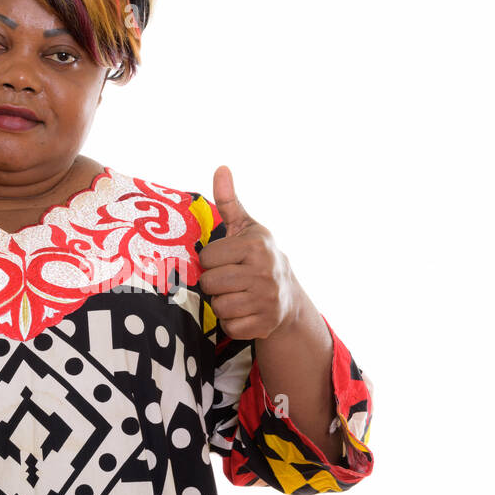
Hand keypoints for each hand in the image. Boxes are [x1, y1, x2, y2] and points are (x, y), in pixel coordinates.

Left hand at [198, 165, 299, 339]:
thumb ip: (229, 201)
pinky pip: (229, 326)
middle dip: (214, 283)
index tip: (225, 260)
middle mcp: (264, 272)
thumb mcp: (246, 228)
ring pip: (218, 306)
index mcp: (255, 246)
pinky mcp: (264, 323)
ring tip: (236, 294)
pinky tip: (243, 310)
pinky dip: (232, 322)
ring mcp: (266, 300)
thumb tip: (221, 167)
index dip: (211, 261)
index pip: (206, 258)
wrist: (287, 295)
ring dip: (221, 303)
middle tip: (229, 279)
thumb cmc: (257, 257)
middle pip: (210, 284)